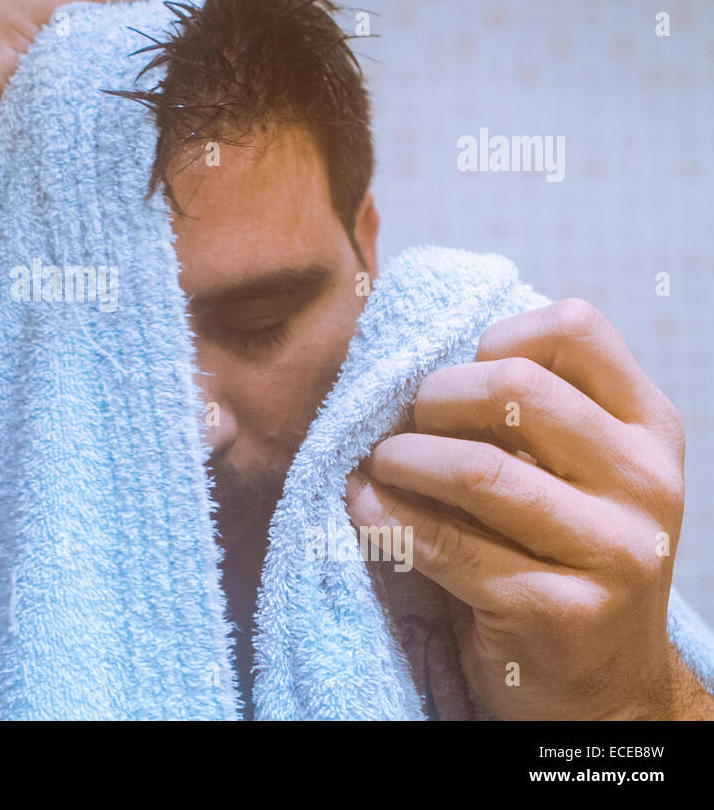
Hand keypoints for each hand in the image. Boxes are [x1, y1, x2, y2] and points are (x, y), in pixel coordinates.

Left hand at [345, 297, 713, 718]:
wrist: (601, 686)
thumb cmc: (561, 556)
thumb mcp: (576, 474)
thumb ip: (525, 416)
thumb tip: (408, 363)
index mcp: (648, 429)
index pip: (575, 328)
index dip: (495, 340)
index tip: (458, 377)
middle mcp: (644, 482)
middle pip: (515, 388)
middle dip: (433, 399)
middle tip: (403, 429)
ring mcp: (612, 550)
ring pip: (477, 469)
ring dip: (401, 461)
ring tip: (378, 468)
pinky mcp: (558, 609)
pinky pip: (446, 545)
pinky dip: (386, 520)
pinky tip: (365, 510)